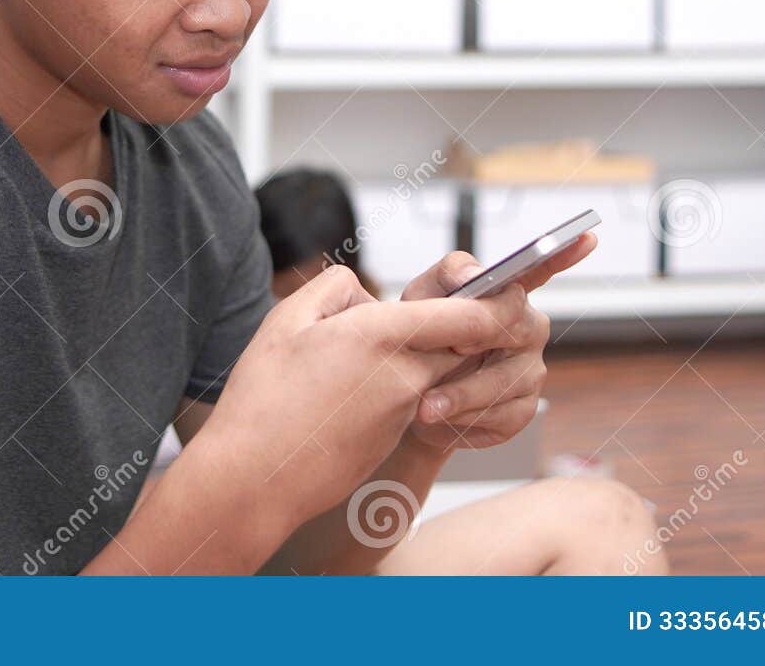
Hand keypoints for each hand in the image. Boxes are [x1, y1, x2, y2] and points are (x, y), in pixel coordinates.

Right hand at [195, 263, 523, 533]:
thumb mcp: (286, 320)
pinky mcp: (395, 436)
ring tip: (382, 346)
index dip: (497, 300)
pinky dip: (406, 385)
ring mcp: (404, 411)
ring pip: (442, 371)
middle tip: (459, 305)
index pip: (470, 316)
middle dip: (473, 325)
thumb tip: (365, 291)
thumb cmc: (263, 401)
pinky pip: (417, 398)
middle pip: (467, 344)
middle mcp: (405, 375)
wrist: (258, 478)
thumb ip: (334, 288)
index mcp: (381, 336)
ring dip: (435, 354)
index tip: (506, 286)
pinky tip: (357, 387)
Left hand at [398, 236, 594, 451]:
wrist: (406, 396)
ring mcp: (530, 371)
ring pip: (506, 382)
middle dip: (475, 342)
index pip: (541, 269)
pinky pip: (502, 416)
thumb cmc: (419, 337)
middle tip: (447, 353)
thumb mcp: (421, 298)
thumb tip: (474, 275)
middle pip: (516, 328)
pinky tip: (446, 417)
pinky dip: (467, 419)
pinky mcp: (522, 410)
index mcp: (507, 296)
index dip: (565, 254)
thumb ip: (447, 275)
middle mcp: (528, 329)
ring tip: (428, 405)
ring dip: (461, 395)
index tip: (588, 235)